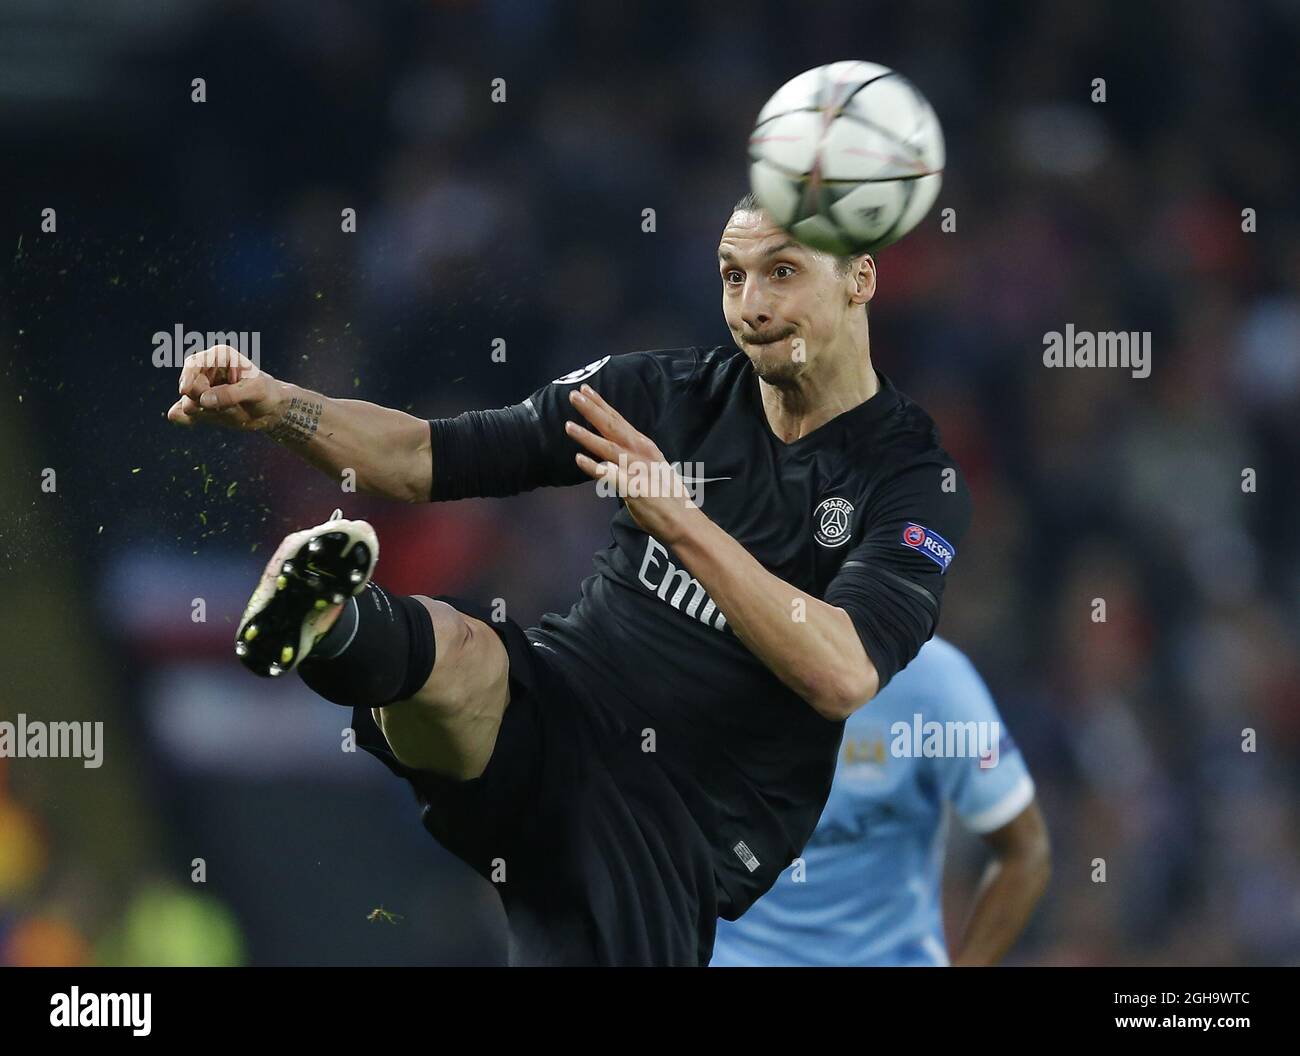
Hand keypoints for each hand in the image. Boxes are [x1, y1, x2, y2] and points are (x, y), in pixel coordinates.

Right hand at [167, 344, 280, 430]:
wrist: (270, 411)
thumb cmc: (266, 393)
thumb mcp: (256, 391)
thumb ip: (231, 394)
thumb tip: (203, 400)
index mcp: (219, 357)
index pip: (194, 363)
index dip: (188, 377)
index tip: (186, 391)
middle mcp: (205, 371)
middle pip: (188, 386)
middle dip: (203, 400)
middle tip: (226, 407)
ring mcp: (200, 390)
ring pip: (187, 403)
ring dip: (205, 413)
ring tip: (228, 411)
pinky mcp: (198, 407)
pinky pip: (181, 414)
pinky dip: (187, 420)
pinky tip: (195, 422)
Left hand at [565, 384, 701, 545]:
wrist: (682, 521)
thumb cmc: (665, 497)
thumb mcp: (649, 470)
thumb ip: (629, 461)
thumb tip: (609, 458)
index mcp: (644, 447)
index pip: (619, 422)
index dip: (602, 406)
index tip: (586, 391)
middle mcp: (641, 453)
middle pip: (613, 428)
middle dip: (592, 410)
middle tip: (573, 395)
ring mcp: (637, 470)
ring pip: (609, 448)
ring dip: (588, 437)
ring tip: (568, 426)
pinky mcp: (633, 489)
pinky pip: (610, 476)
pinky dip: (594, 467)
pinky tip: (579, 459)